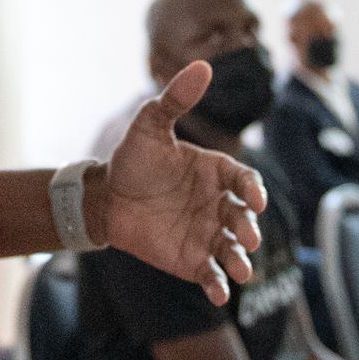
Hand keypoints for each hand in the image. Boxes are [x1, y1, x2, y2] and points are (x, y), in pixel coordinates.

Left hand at [89, 62, 266, 308]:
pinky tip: (219, 294)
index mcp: (216, 172)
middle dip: (249, 228)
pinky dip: (219, 287)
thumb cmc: (132, 159)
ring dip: (242, 261)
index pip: (244, 180)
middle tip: (247, 235)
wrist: (106, 197)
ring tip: (243, 270)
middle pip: (244, 218)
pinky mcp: (192, 261)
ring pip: (234, 250)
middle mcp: (218, 204)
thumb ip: (175, 100)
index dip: (252, 189)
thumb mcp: (150, 126)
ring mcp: (208, 234)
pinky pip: (212, 276)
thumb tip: (201, 65)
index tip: (252, 198)